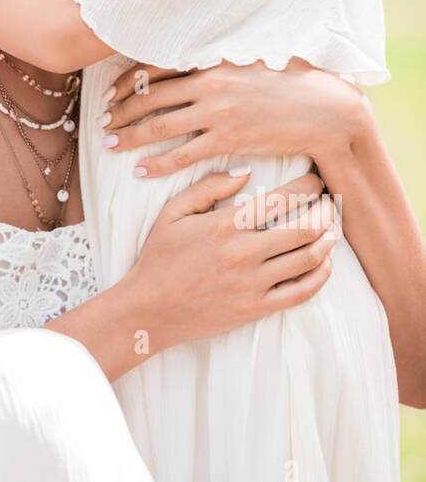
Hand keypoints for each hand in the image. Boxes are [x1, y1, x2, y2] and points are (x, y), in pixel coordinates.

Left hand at [99, 57, 366, 176]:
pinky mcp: (228, 140)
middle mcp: (210, 84)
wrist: (323, 110)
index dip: (129, 82)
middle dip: (120, 110)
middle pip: (150, 98)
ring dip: (130, 136)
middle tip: (101, 121)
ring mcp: (218, 113)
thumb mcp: (251, 62)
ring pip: (159, 127)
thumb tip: (197, 57)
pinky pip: (182, 155)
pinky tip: (139, 169)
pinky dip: (157, 163)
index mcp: (212, 62)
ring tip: (109, 144)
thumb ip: (220, 61)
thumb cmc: (291, 83)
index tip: (111, 93)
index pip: (157, 69)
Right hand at [121, 168, 337, 355]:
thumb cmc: (159, 258)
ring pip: (309, 259)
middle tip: (332, 202)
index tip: (315, 180)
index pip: (281, 200)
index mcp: (225, 226)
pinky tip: (324, 263)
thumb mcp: (173, 212)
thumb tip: (245, 172)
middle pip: (305, 228)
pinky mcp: (256, 309)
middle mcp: (244, 254)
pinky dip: (320, 276)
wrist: (149, 310)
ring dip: (328, 240)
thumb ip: (209, 187)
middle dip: (326, 211)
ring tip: (331, 228)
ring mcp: (253, 284)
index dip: (307, 186)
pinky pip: (301, 292)